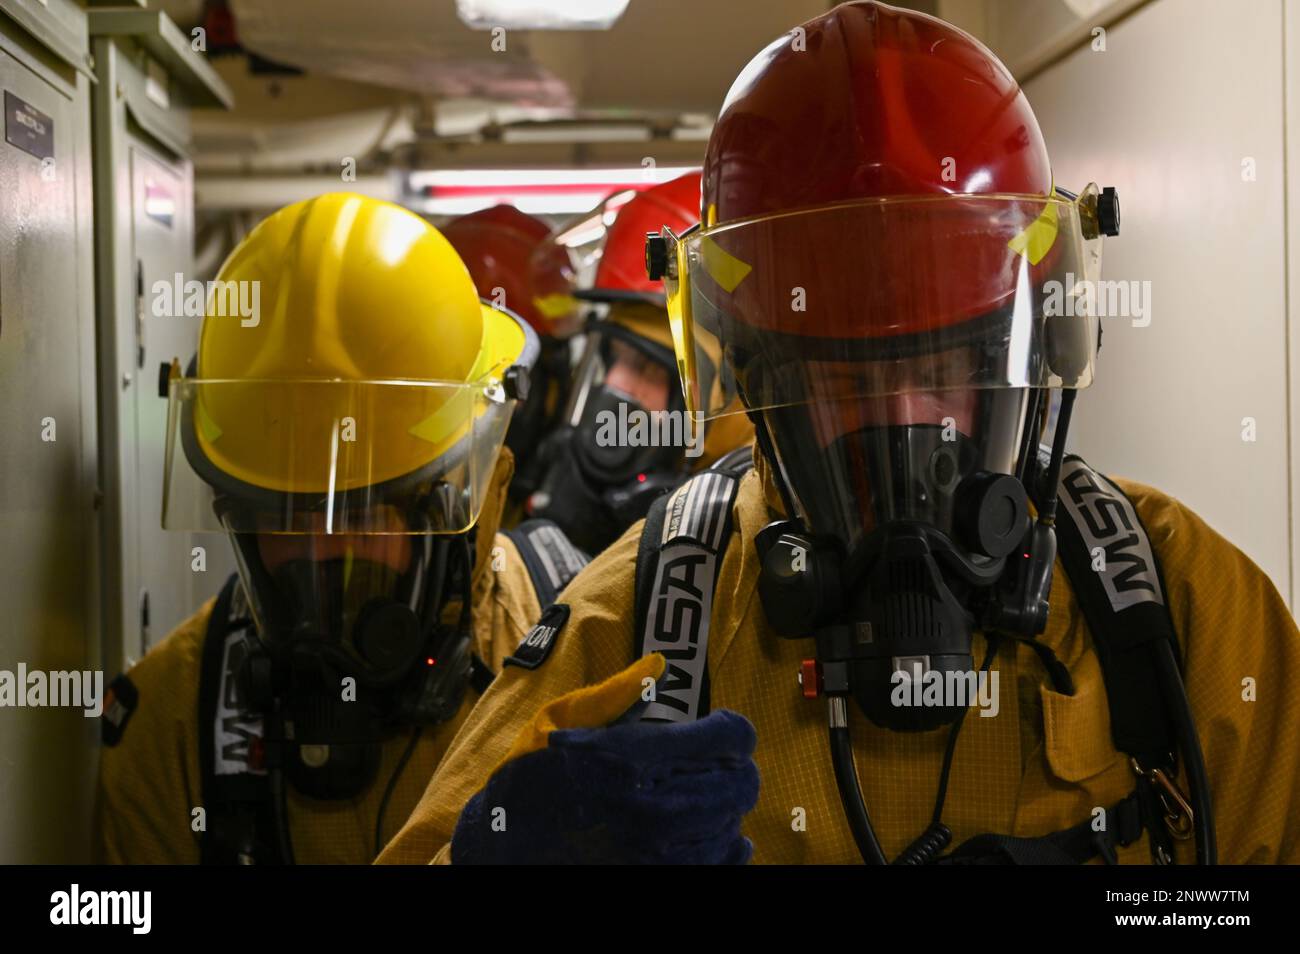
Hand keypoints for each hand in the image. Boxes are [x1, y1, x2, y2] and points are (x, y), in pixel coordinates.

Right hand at [451, 657, 759, 863]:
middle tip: (720, 763)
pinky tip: (719, 835)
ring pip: (732, 823)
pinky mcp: (656, 875)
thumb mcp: (563, 720)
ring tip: (707, 797)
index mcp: (638, 758)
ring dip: (727, 807)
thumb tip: (657, 665)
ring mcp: (661, 851)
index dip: (731, 730)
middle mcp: (658, 807)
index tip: (719, 729)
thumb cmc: (532, 776)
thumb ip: (616, 694)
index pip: (731, 738)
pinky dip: (725, 847)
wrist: (503, 845)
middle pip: (741, 782)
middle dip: (734, 768)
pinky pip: (718, 863)